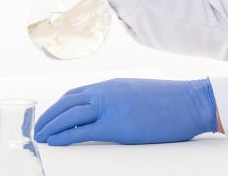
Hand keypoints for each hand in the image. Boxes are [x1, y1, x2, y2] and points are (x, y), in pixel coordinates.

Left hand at [33, 78, 217, 145]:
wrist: (189, 102)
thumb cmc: (170, 101)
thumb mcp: (138, 93)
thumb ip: (119, 100)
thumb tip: (108, 112)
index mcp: (111, 85)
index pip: (75, 94)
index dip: (58, 106)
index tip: (50, 116)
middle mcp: (105, 92)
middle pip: (66, 103)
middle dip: (49, 116)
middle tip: (38, 128)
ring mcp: (109, 107)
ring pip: (69, 115)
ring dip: (51, 126)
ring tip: (41, 136)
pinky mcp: (115, 126)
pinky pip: (82, 131)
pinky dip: (64, 136)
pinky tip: (55, 142)